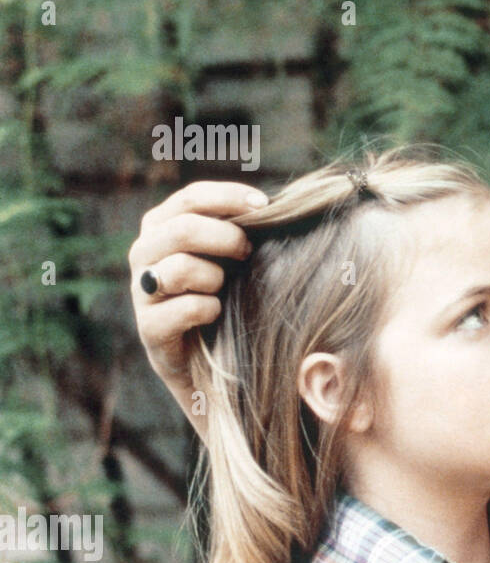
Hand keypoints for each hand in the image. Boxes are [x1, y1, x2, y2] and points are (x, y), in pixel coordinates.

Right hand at [127, 181, 266, 428]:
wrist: (217, 365)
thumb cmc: (232, 298)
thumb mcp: (235, 257)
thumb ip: (239, 228)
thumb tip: (274, 204)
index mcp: (162, 226)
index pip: (190, 197)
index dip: (228, 197)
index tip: (266, 206)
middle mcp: (144, 254)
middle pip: (182, 229)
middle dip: (226, 239)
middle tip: (248, 255)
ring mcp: (141, 292)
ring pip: (179, 268)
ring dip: (216, 278)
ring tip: (224, 289)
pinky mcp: (149, 330)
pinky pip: (186, 308)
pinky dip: (209, 309)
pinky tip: (217, 314)